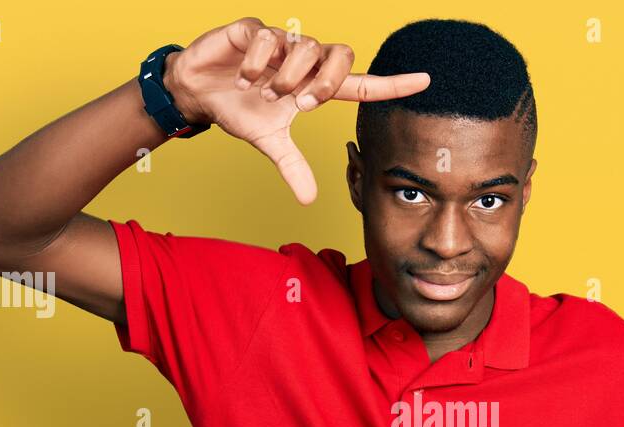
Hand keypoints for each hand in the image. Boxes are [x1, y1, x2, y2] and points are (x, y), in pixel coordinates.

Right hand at [165, 17, 430, 203]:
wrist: (198, 91)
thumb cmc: (239, 109)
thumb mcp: (269, 141)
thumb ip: (293, 167)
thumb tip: (309, 199)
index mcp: (314, 86)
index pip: (361, 83)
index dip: (393, 84)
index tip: (425, 81)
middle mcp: (303, 60)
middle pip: (340, 55)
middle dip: (326, 81)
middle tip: (301, 103)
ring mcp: (281, 42)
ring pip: (305, 47)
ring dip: (285, 77)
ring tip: (263, 92)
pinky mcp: (253, 29)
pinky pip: (266, 39)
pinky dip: (256, 64)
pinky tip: (243, 77)